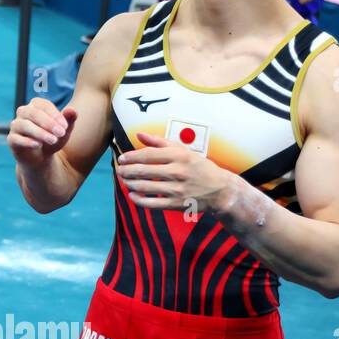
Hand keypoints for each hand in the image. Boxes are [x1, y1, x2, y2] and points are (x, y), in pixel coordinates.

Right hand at [8, 97, 76, 165]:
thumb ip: (69, 119)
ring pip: (24, 125)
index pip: (43, 105)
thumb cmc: (52, 138)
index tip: (65, 127)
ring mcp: (15, 125)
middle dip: (48, 123)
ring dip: (39, 132)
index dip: (55, 115)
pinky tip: (38, 145)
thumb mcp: (64, 131)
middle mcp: (23, 112)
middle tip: (61, 133)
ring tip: (53, 140)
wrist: (41, 157)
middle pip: (32, 113)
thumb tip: (72, 110)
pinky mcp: (11, 139)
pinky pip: (15, 138)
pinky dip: (27, 141)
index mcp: (36, 105)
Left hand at [115, 131, 234, 213]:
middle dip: (126, 170)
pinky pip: (151, 203)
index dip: (131, 157)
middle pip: (143, 171)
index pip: (147, 155)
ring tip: (124, 180)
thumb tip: (139, 134)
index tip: (121, 158)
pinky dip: (138, 199)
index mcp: (179, 156)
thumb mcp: (183, 150)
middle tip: (119, 170)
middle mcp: (177, 172)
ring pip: (144, 187)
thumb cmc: (199, 167)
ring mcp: (176, 189)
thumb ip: (159, 142)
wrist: (220, 190)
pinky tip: (132, 194)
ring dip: (129, 183)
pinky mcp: (176, 204)